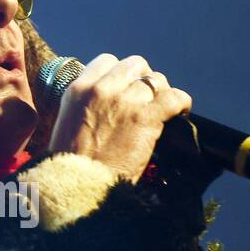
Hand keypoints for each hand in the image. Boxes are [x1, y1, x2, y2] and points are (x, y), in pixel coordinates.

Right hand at [46, 53, 191, 183]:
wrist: (79, 189)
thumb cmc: (72, 167)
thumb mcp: (68, 126)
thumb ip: (86, 107)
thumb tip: (106, 105)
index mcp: (78, 90)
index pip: (107, 61)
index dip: (121, 74)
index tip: (126, 88)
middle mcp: (101, 89)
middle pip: (135, 65)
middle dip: (143, 79)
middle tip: (146, 100)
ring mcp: (124, 101)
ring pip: (156, 80)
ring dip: (161, 94)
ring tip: (162, 110)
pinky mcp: (146, 117)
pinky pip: (174, 97)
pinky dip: (181, 104)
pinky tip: (180, 114)